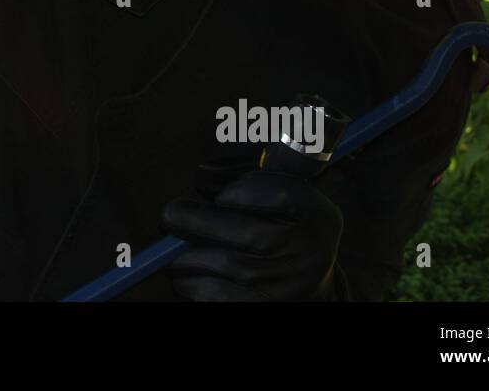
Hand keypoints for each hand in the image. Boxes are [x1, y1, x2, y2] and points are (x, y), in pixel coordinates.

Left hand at [160, 170, 344, 300]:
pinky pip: (215, 294)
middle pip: (244, 231)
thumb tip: (201, 180)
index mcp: (318, 216)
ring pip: (222, 264)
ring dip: (185, 256)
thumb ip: (247, 183)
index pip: (283, 195)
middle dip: (193, 220)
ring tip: (177, 252)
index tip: (219, 196)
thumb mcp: (279, 203)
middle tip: (170, 216)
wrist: (305, 288)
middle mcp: (310, 253)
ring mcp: (289, 285)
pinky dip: (191, 284)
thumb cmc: (279, 232)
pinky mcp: (264, 308)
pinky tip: (187, 277)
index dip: (243, 191)